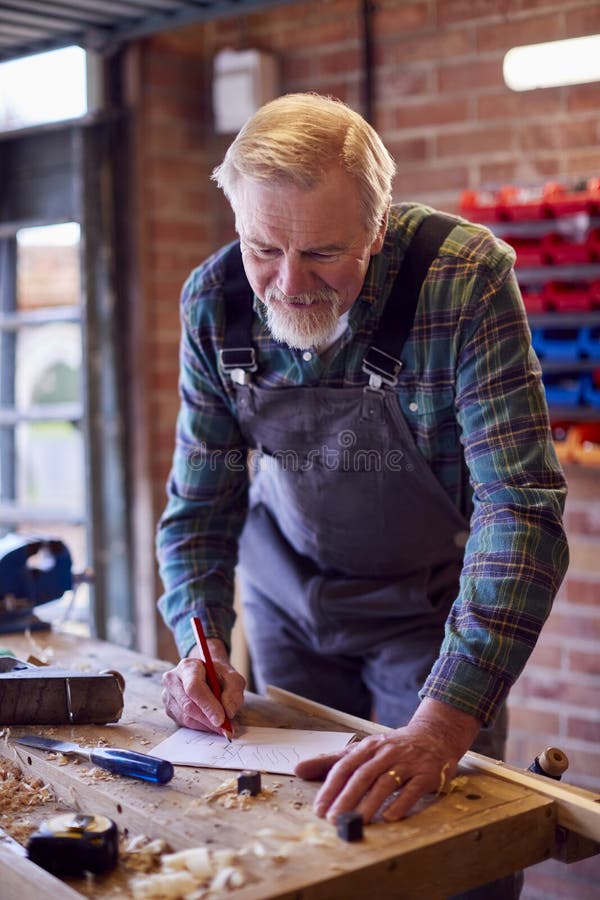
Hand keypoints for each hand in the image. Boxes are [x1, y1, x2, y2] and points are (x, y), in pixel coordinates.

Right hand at [161, 638, 245, 732]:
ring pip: (185, 717)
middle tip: (226, 728)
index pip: (194, 687)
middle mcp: (172, 680)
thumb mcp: (232, 677)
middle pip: (187, 705)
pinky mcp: (169, 710)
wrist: (206, 674)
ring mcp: (168, 696)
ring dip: (206, 725)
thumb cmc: (218, 675)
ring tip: (223, 726)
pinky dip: (200, 727)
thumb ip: (234, 692)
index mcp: (187, 667)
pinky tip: (211, 723)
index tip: (222, 719)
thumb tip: (228, 712)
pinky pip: (184, 723)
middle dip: (208, 719)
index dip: (207, 705)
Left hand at [294, 698, 480, 823]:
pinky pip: (413, 788)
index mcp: (367, 748)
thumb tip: (297, 769)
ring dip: (370, 803)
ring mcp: (407, 762)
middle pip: (363, 775)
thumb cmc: (391, 748)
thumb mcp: (361, 750)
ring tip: (357, 822)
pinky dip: (402, 803)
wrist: (433, 736)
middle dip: (347, 797)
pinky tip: (390, 817)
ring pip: (386, 782)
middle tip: (333, 819)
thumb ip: (331, 761)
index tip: (319, 809)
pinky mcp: (427, 773)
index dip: (331, 788)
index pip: (345, 767)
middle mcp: (386, 753)